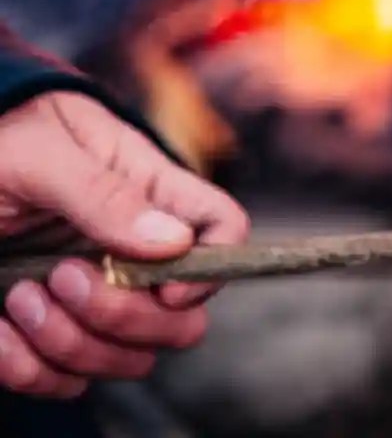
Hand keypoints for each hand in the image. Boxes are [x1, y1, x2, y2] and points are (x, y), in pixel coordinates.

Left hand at [0, 92, 248, 397]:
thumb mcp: (37, 153)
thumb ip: (104, 194)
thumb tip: (177, 243)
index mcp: (149, 194)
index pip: (225, 230)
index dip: (214, 267)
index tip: (164, 284)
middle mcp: (134, 255)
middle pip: (184, 320)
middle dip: (126, 317)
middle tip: (63, 277)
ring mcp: (96, 299)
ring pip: (130, 359)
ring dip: (70, 342)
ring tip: (19, 294)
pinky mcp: (51, 335)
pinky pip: (66, 382)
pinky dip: (28, 367)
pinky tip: (0, 326)